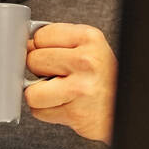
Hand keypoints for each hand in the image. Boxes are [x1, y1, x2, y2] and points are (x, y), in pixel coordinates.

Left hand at [24, 23, 117, 143]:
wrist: (123, 109)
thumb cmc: (103, 78)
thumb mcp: (89, 48)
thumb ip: (60, 42)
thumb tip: (24, 45)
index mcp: (89, 38)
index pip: (41, 36)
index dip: (42, 48)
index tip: (54, 57)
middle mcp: (86, 60)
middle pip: (33, 61)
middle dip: (40, 71)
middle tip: (60, 76)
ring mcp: (80, 87)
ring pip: (32, 91)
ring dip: (40, 95)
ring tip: (60, 92)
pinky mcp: (74, 112)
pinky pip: (39, 111)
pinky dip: (47, 111)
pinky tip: (65, 105)